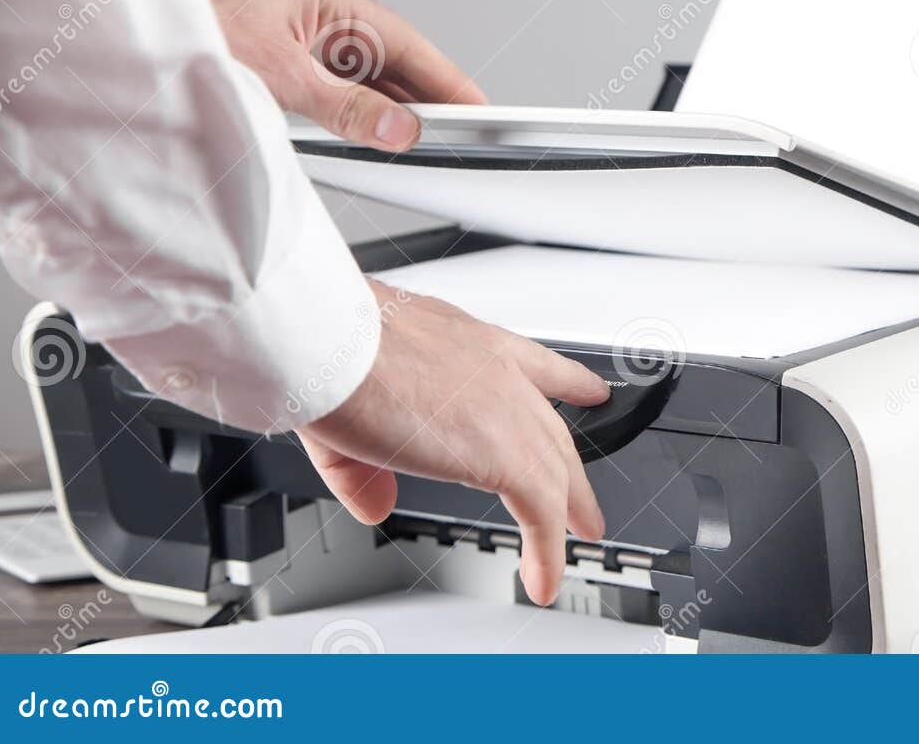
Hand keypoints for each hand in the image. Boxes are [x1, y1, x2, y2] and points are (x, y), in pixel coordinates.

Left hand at [204, 0, 487, 150]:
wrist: (112, 39)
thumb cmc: (180, 33)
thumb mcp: (277, 77)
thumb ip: (347, 108)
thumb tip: (401, 128)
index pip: (403, 41)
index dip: (446, 77)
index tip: (479, 107)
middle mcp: (310, 12)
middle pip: (388, 60)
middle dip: (423, 97)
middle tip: (464, 133)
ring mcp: (293, 38)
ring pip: (360, 79)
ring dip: (386, 109)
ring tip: (421, 140)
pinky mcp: (275, 64)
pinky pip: (332, 91)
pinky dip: (354, 114)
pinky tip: (371, 134)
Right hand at [297, 280, 611, 603]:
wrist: (329, 342)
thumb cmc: (330, 352)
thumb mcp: (349, 408)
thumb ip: (366, 468)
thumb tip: (377, 505)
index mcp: (467, 345)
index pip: (536, 364)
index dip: (568, 383)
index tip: (590, 391)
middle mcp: (498, 370)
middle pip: (552, 428)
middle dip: (572, 467)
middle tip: (583, 499)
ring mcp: (509, 408)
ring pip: (555, 468)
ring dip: (568, 510)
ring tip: (578, 538)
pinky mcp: (508, 451)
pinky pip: (541, 510)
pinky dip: (545, 549)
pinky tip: (543, 576)